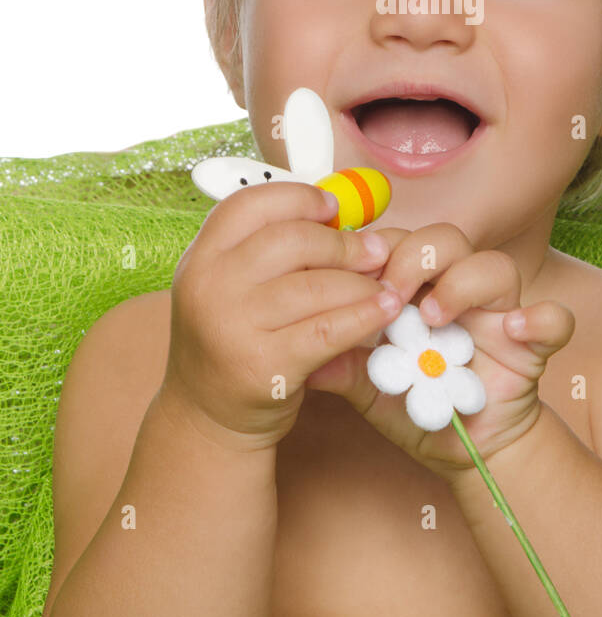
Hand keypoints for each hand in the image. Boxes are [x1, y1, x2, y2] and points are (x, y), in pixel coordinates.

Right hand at [161, 182, 398, 451]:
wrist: (208, 417)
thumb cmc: (235, 339)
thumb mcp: (231, 286)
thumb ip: (268, 251)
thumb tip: (342, 216)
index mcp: (201, 257)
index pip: (249, 204)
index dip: (299, 198)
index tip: (334, 208)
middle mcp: (209, 286)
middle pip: (290, 239)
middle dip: (343, 243)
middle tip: (376, 251)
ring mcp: (232, 326)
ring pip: (315, 285)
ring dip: (361, 282)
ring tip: (385, 284)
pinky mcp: (264, 365)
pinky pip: (328, 329)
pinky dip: (364, 316)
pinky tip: (384, 310)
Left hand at [304, 223, 575, 482]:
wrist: (466, 451)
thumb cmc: (417, 406)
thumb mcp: (369, 389)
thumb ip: (339, 365)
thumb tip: (298, 354)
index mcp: (417, 290)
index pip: (398, 243)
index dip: (376, 252)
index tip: (352, 278)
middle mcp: (459, 291)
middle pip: (448, 239)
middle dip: (417, 256)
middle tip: (392, 291)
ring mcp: (499, 314)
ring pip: (496, 266)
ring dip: (464, 283)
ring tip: (435, 318)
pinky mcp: (533, 345)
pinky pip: (553, 318)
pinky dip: (540, 319)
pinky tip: (515, 331)